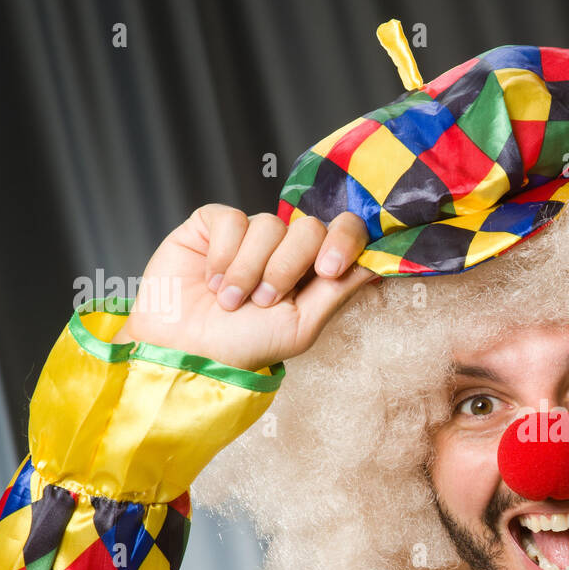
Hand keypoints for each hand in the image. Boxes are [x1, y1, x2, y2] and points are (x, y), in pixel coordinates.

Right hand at [111, 204, 376, 370]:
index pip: (344, 232)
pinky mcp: (214, 225)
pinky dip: (223, 255)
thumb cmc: (246, 345)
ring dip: (249, 270)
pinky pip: (231, 219)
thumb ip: (339, 289)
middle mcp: (286, 247)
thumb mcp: (302, 325)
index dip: (343, 241)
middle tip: (264, 301)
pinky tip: (212, 281)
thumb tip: (379, 262)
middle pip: (308, 228)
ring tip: (230, 301)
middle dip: (287, 268)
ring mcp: (250, 234)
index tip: (328, 270)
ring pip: (268, 225)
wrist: (188, 350)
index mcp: (313, 269)